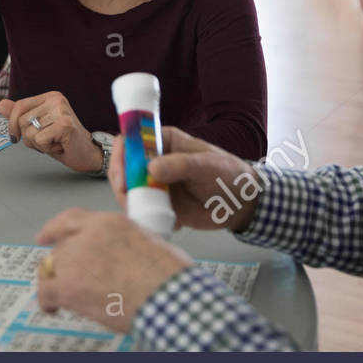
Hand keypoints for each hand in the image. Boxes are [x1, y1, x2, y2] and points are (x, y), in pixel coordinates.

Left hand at [0, 92, 102, 173]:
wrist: (88, 154)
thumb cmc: (64, 141)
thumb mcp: (39, 127)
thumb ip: (21, 115)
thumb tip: (2, 104)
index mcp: (50, 97)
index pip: (19, 106)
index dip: (12, 124)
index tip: (14, 137)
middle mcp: (56, 100)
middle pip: (22, 121)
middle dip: (30, 137)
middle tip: (48, 139)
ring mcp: (61, 111)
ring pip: (29, 132)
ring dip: (39, 144)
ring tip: (55, 141)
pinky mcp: (64, 124)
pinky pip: (39, 140)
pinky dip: (46, 148)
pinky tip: (59, 145)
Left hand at [35, 209, 190, 333]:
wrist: (168, 299)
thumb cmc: (169, 278)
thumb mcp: (148, 243)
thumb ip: (123, 244)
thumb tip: (117, 258)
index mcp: (110, 223)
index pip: (71, 218)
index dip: (53, 228)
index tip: (45, 235)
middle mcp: (89, 236)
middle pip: (61, 246)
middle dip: (63, 263)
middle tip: (67, 278)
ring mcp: (76, 260)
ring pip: (51, 267)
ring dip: (56, 281)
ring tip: (63, 296)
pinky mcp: (68, 286)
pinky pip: (45, 291)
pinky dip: (47, 301)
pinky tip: (53, 307)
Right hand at [108, 126, 261, 232]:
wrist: (241, 203)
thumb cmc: (227, 174)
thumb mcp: (206, 165)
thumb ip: (181, 164)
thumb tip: (151, 168)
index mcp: (164, 141)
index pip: (131, 141)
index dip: (121, 156)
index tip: (122, 177)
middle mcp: (155, 161)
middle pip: (123, 168)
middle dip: (121, 185)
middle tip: (128, 199)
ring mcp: (155, 184)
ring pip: (129, 192)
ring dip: (131, 204)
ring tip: (149, 213)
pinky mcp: (160, 205)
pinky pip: (143, 211)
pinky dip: (147, 218)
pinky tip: (168, 222)